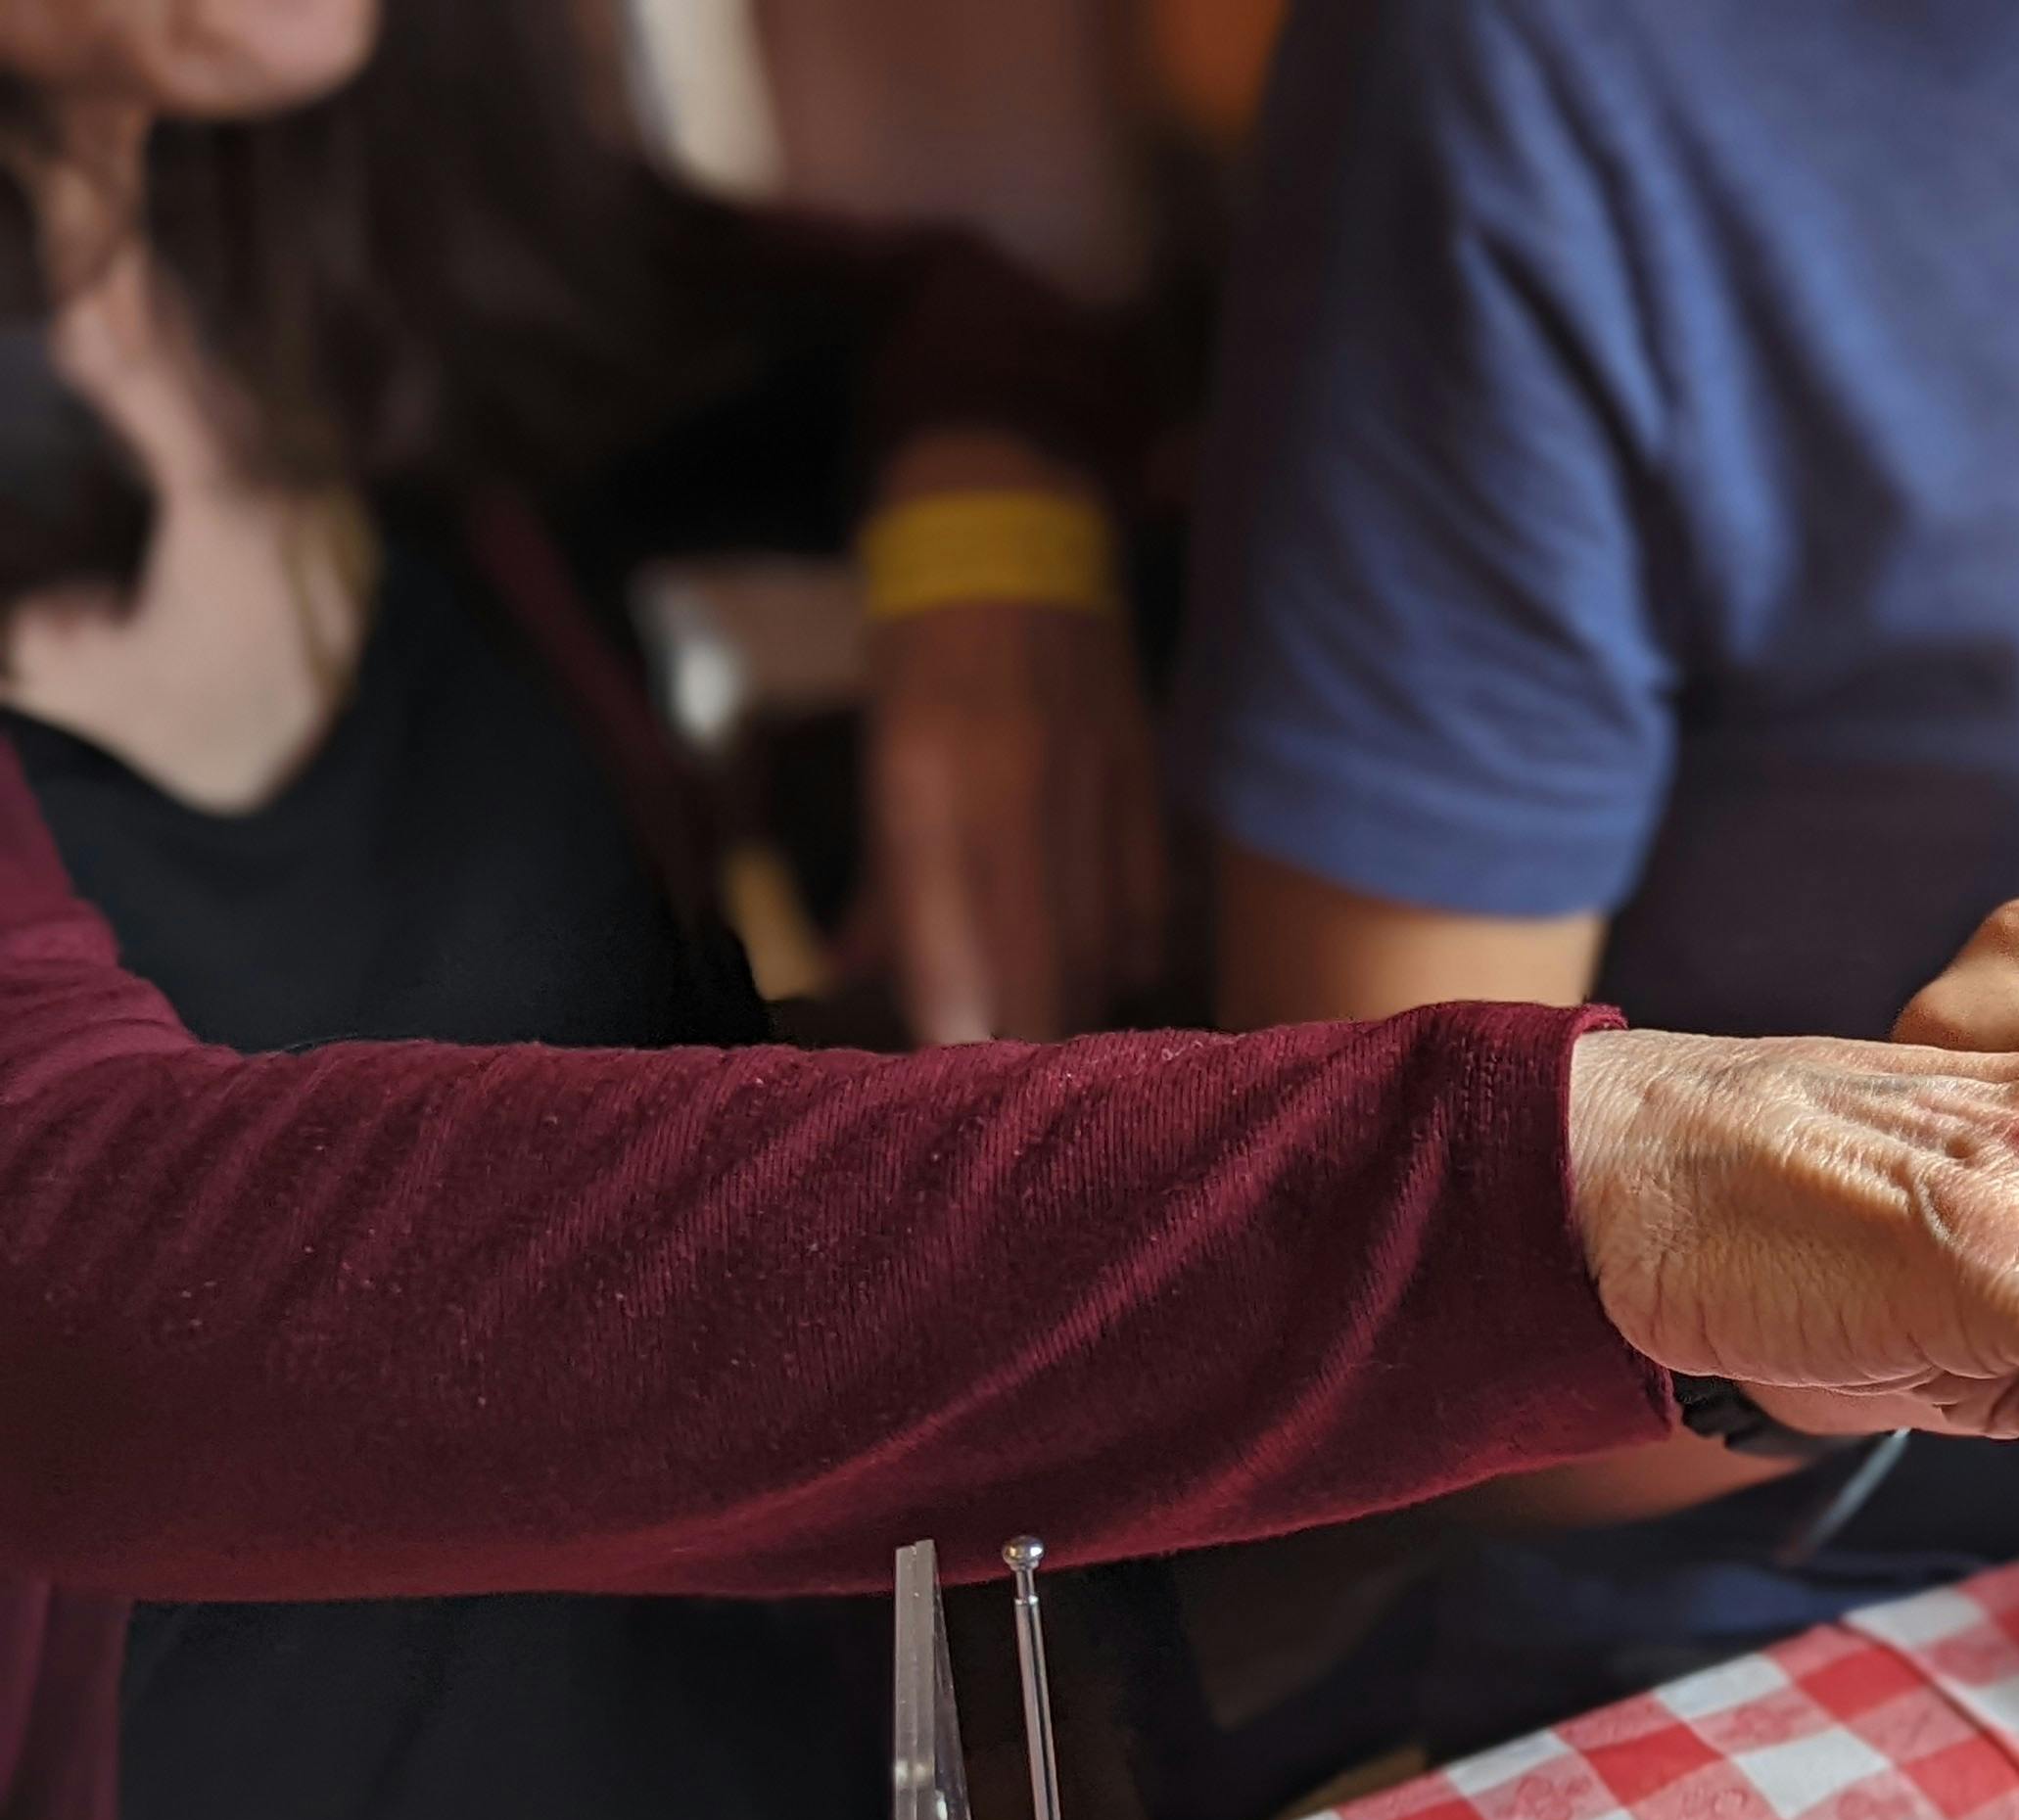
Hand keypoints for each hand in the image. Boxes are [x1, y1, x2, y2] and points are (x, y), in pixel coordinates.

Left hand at [858, 438, 1166, 1043]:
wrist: (1010, 510)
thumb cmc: (922, 639)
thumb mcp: (878, 744)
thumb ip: (880, 870)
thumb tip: (850, 971)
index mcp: (926, 773)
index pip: (942, 940)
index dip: (947, 1026)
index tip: (944, 1080)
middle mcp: (1013, 783)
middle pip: (1037, 963)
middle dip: (1022, 1040)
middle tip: (1007, 1088)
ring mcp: (1091, 778)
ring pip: (1101, 943)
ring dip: (1075, 1005)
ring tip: (1051, 1038)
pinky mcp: (1146, 770)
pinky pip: (1147, 899)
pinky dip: (1126, 948)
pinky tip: (1106, 966)